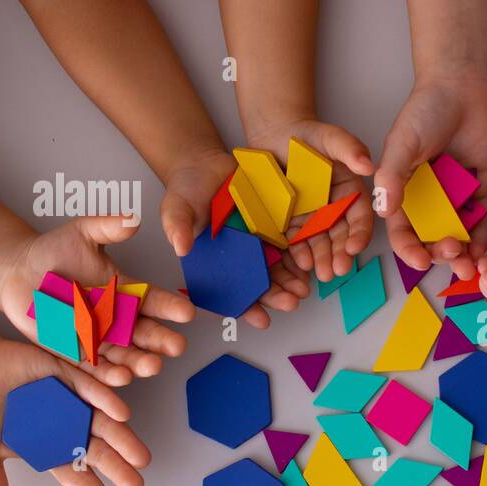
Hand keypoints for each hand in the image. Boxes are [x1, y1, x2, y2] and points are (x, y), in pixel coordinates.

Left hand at [0, 216, 193, 385]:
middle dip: (161, 341)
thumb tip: (134, 219)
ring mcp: (97, 338)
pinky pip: (94, 368)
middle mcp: (117, 319)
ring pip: (124, 354)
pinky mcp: (74, 353)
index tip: (188, 312)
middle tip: (177, 346)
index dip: (170, 307)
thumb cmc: (53, 251)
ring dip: (139, 362)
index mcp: (125, 292)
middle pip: (144, 333)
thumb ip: (108, 227)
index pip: (153, 300)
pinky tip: (122, 379)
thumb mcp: (81, 233)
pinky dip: (108, 375)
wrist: (18, 272)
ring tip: (152, 366)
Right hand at [0, 338, 149, 485]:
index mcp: (51, 449)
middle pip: (98, 452)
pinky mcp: (71, 378)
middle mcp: (68, 428)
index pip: (76, 475)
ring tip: (140, 458)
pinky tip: (123, 415)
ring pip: (104, 424)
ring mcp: (72, 404)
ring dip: (123, 439)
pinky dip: (107, 401)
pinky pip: (93, 390)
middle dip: (118, 469)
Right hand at [159, 146, 310, 329]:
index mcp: (216, 263)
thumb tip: (181, 248)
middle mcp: (240, 259)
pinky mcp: (274, 226)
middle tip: (291, 304)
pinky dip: (299, 255)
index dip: (245, 307)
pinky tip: (310, 265)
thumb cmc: (186, 190)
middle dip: (276, 296)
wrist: (205, 165)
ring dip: (292, 282)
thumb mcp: (176, 207)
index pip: (231, 292)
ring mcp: (258, 244)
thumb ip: (177, 226)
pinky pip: (289, 244)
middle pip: (260, 284)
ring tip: (304, 291)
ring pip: (278, 268)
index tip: (261, 320)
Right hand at [376, 76, 486, 280]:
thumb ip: (392, 176)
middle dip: (440, 252)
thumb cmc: (424, 111)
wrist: (459, 86)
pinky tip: (484, 247)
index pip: (403, 229)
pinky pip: (482, 217)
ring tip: (469, 263)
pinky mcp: (481, 187)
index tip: (421, 262)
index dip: (409, 249)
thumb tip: (383, 211)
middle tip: (451, 254)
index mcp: (404, 191)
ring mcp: (456, 195)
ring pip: (458, 232)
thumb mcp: (402, 144)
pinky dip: (483, 234)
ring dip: (463, 251)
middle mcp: (429, 198)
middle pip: (432, 237)